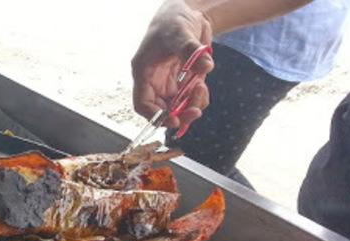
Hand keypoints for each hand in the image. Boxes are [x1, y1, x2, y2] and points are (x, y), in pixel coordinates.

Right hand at [132, 0, 215, 128]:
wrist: (187, 13)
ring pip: (178, 107)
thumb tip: (206, 67)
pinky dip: (199, 98)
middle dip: (178, 114)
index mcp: (144, 73)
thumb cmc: (173, 21)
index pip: (142, 103)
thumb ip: (191, 51)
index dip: (155, 115)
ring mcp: (170, 83)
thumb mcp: (179, 34)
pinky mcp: (183, 82)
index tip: (172, 119)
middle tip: (194, 113)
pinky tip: (202, 86)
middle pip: (161, 110)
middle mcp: (154, 82)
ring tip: (201, 89)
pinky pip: (190, 98)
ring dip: (191, 105)